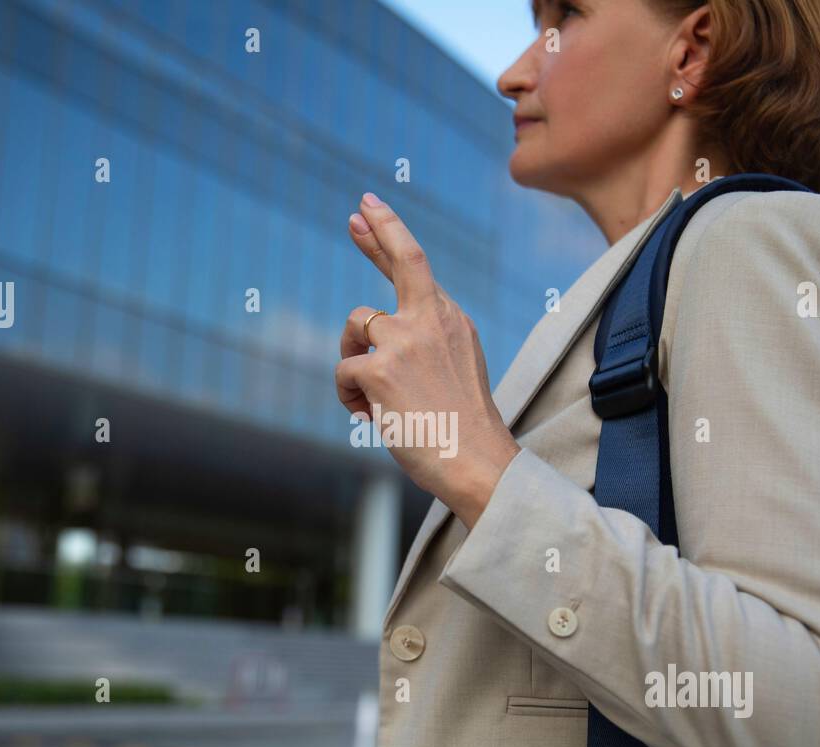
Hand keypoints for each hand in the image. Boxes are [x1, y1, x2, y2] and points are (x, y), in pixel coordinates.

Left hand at [335, 192, 520, 529]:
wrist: (476, 462)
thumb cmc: (462, 429)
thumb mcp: (456, 369)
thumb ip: (426, 340)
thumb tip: (378, 334)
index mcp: (453, 320)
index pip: (416, 266)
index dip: (389, 235)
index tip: (370, 211)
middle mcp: (432, 319)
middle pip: (399, 259)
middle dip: (376, 231)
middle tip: (357, 212)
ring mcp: (405, 340)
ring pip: (356, 325)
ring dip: (352, 357)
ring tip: (372, 396)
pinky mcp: (379, 368)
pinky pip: (343, 372)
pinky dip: (349, 397)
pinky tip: (371, 417)